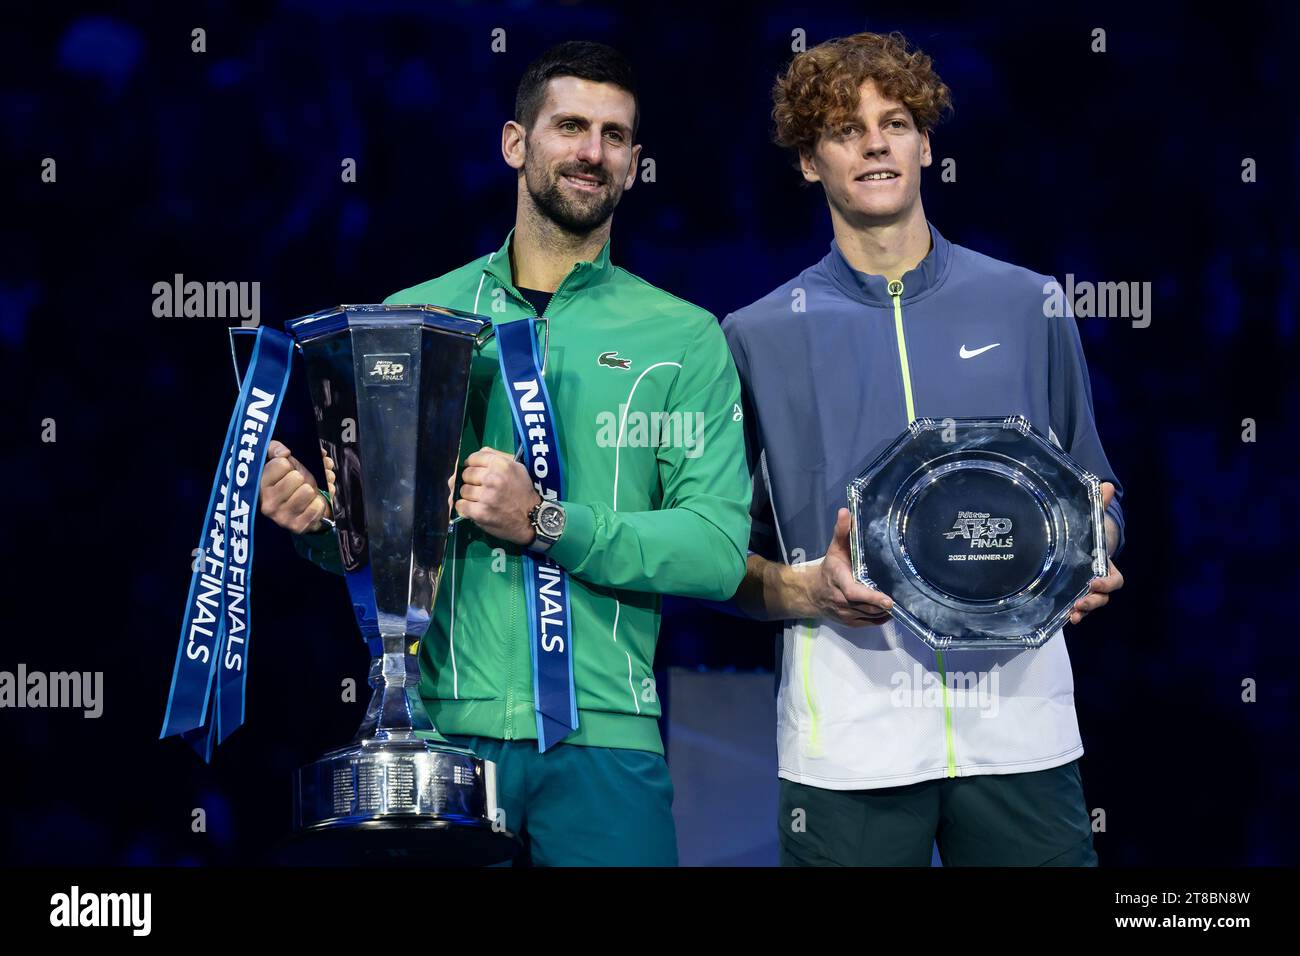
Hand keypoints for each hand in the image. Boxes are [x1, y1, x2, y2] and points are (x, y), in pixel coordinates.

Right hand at [259, 440, 333, 533]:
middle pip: (297, 478)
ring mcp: (283, 517)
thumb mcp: (275, 460)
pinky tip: (312, 503)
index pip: (282, 464)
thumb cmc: (286, 482)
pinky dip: (319, 503)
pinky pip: (317, 507)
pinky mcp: (298, 527)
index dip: (289, 464)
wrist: (298, 511)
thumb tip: (285, 453)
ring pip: (308, 491)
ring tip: (306, 492)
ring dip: (312, 490)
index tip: (287, 470)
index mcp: (260, 486)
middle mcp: (268, 503)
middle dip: (302, 477)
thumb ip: (275, 448)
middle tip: (300, 483)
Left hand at [456, 446, 540, 544]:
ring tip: (480, 500)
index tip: (476, 472)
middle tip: (480, 488)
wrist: (532, 518)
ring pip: (462, 490)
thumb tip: (472, 458)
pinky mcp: (480, 513)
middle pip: (466, 474)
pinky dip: (465, 508)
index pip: (473, 458)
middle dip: (471, 481)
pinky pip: (460, 505)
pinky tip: (474, 508)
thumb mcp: (517, 468)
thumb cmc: (523, 492)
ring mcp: (486, 496)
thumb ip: (496, 457)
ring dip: (469, 495)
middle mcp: (493, 478)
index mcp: (501, 464)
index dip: (473, 465)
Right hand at [798, 508, 893, 625]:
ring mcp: (846, 614)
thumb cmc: (828, 569)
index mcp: (839, 581)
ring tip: (897, 602)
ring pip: (869, 616)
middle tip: (900, 599)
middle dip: (882, 604)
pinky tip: (887, 609)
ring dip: (883, 611)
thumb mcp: (834, 548)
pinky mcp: (850, 623)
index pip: (854, 593)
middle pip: (866, 607)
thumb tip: (846, 511)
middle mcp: (841, 601)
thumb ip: (841, 531)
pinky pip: (869, 623)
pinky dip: (880, 618)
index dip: (871, 597)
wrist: (811, 593)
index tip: (888, 600)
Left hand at [1070, 481, 1123, 624]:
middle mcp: (1098, 580)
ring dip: (1083, 611)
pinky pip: (1074, 606)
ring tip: (1073, 615)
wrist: (1081, 539)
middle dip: (1093, 601)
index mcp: (1106, 565)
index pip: (1115, 580)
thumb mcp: (1094, 518)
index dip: (1107, 583)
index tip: (1094, 581)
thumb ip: (1099, 504)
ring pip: (1090, 604)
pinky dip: (1070, 613)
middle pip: (1102, 596)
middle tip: (1080, 603)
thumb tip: (1106, 484)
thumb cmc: (1090, 531)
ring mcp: (1085, 588)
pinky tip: (1062, 618)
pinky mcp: (1070, 592)